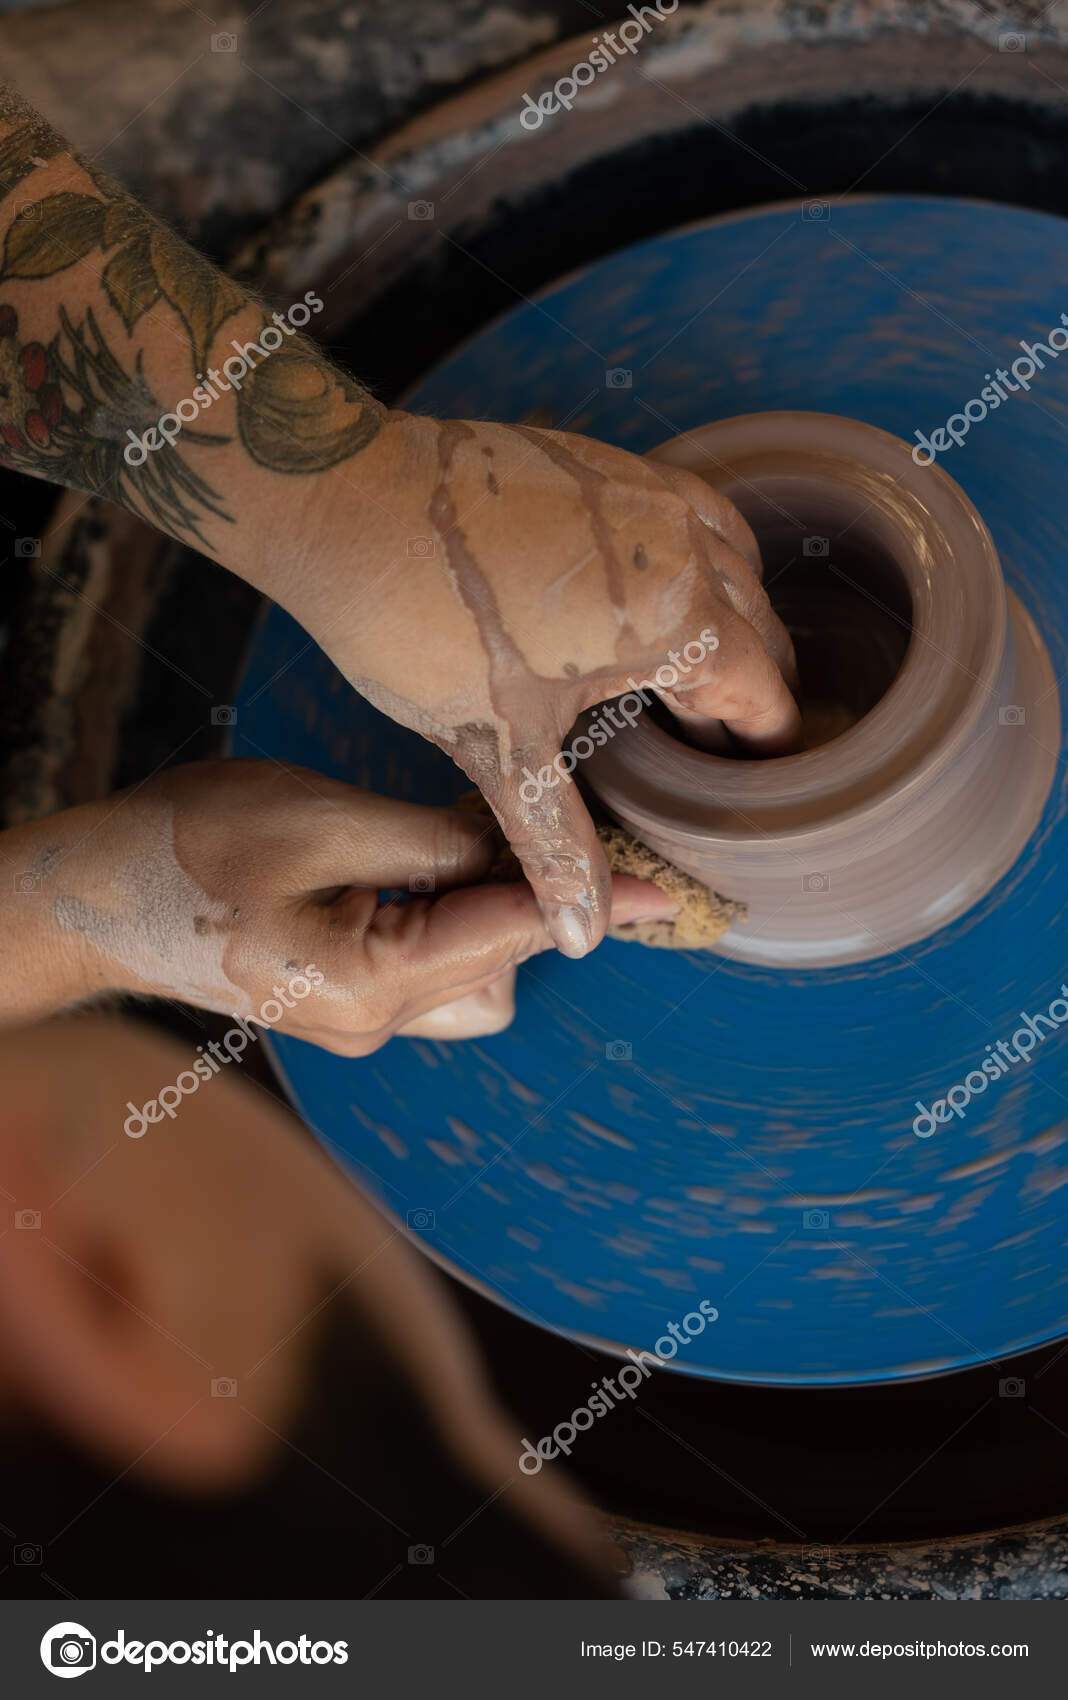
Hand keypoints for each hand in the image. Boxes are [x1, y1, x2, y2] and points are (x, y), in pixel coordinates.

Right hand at [0, 760, 676, 1050]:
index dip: (596, 903)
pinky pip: (429, 972)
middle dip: (520, 900)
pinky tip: (408, 866)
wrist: (91, 895)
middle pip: (502, 968)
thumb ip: (431, 837)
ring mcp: (358, 1021)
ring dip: (479, 913)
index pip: (514, 935)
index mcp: (373, 981)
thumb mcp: (317, 818)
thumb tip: (515, 842)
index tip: (674, 893)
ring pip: (471, 978)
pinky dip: (443, 921)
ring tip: (436, 840)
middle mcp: (377, 1021)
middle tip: (509, 821)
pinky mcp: (343, 1002)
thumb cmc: (186, 848)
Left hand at [284, 413, 799, 957]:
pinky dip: (692, 564)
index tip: (745, 789)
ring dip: (727, 623)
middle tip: (709, 750)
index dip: (759, 752)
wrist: (339, 499)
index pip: (763, 695)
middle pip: (760, 629)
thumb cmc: (418, 620)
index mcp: (674, 617)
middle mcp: (682, 541)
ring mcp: (648, 489)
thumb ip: (557, 842)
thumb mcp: (499, 747)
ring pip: (732, 564)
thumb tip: (584, 932)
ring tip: (682, 678)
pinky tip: (646, 599)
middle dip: (746, 692)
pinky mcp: (607, 462)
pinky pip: (686, 515)